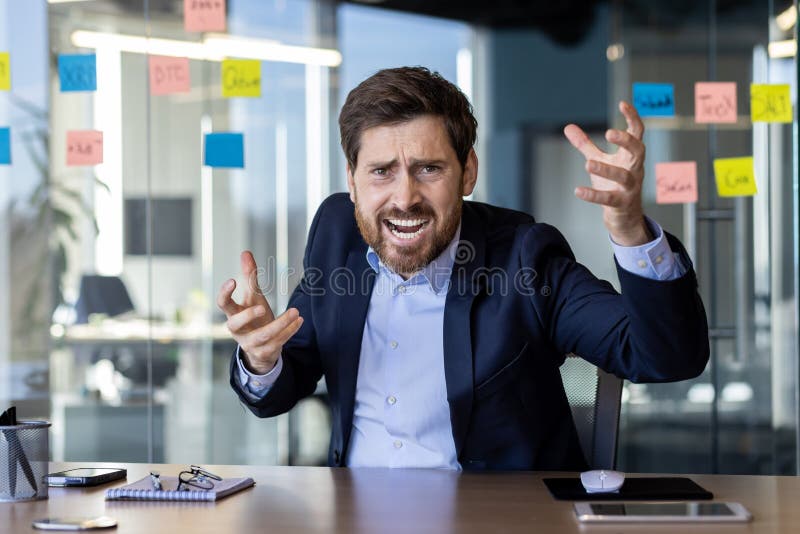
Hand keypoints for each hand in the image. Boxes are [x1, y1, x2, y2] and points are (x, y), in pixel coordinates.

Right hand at [217, 251, 303, 373]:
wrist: (261, 347)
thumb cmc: (254, 317)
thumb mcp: (253, 297)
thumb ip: (249, 277)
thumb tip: (245, 252)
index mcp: (233, 314)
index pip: (222, 304)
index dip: (224, 293)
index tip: (232, 280)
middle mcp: (238, 331)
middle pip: (235, 324)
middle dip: (247, 315)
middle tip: (262, 307)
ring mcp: (250, 343)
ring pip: (263, 335)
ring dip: (281, 323)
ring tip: (295, 311)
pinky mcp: (264, 352)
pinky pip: (277, 342)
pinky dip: (289, 331)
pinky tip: (299, 320)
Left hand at [564, 101, 651, 245]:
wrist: (624, 216)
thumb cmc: (613, 184)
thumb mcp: (600, 161)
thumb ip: (585, 145)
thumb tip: (568, 127)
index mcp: (630, 156)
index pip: (637, 132)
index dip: (632, 118)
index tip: (622, 104)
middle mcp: (634, 169)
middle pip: (638, 151)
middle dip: (626, 141)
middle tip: (609, 133)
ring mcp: (630, 187)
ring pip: (624, 176)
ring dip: (607, 170)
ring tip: (588, 164)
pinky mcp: (621, 204)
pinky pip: (609, 199)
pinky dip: (593, 195)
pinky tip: (578, 191)